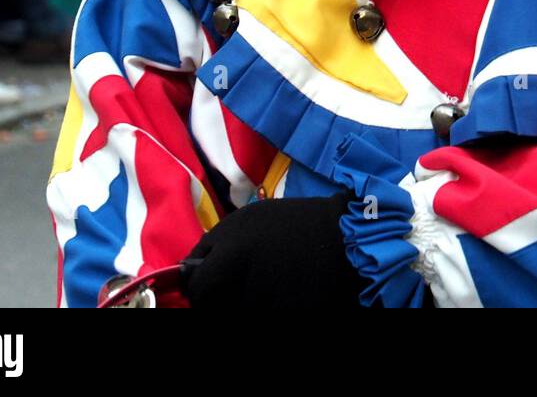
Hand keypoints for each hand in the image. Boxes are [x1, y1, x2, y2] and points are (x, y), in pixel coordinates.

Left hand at [180, 194, 365, 308]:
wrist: (346, 237)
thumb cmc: (294, 223)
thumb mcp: (248, 219)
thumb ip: (214, 245)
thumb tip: (190, 272)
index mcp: (231, 256)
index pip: (198, 289)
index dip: (202, 288)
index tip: (211, 285)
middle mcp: (245, 284)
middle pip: (215, 308)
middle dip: (222, 299)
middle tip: (240, 285)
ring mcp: (266, 306)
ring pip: (239, 314)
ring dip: (246, 304)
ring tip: (268, 284)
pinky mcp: (286, 317)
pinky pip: (264, 316)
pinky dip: (269, 308)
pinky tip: (282, 293)